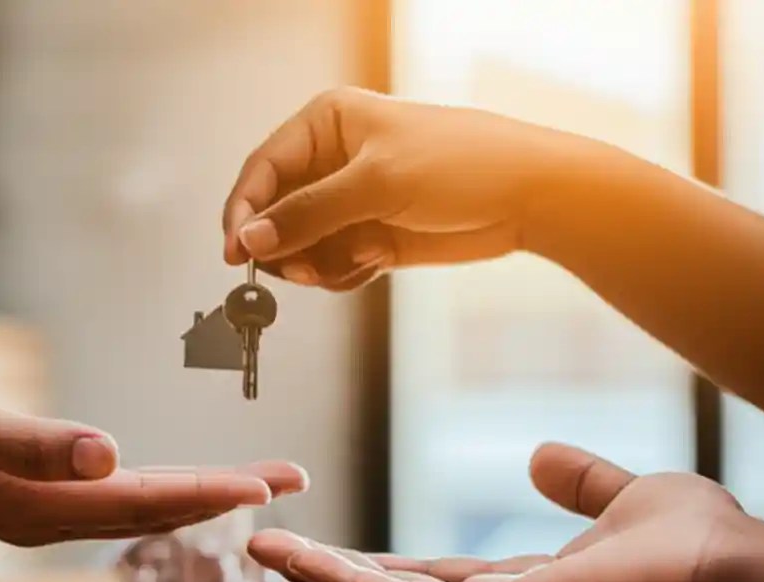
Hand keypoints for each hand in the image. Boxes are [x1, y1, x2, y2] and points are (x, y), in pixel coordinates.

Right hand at [0, 357, 307, 544]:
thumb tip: (109, 455)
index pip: (143, 500)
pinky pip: (116, 501)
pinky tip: (183, 485)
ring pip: (141, 509)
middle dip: (226, 495)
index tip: (270, 483)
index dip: (210, 491)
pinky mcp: (33, 494)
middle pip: (156, 510)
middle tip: (294, 477)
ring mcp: (41, 511)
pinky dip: (162, 493)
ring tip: (258, 482)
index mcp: (36, 505)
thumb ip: (32, 442)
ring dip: (201, 496)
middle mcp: (47, 518)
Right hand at [222, 88, 591, 289]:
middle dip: (285, 247)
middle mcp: (333, 161)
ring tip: (355, 264)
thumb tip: (250, 239)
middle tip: (301, 271)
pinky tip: (375, 265)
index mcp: (327, 124)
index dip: (243, 212)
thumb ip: (308, 214)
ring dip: (318, 265)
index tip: (234, 255)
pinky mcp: (372, 236)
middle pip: (275, 215)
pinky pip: (333, 266)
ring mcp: (352, 202)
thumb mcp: (376, 184)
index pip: (262, 170)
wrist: (529, 196)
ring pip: (302, 247)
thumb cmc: (461, 164)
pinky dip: (344, 274)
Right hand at [249, 443, 763, 581]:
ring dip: (318, 577)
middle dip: (329, 573)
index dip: (378, 561)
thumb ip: (578, 482)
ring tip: (260, 548)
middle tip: (267, 548)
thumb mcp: (622, 496)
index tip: (328, 540)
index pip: (432, 577)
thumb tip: (536, 455)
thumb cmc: (695, 545)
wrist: (730, 571)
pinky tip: (300, 560)